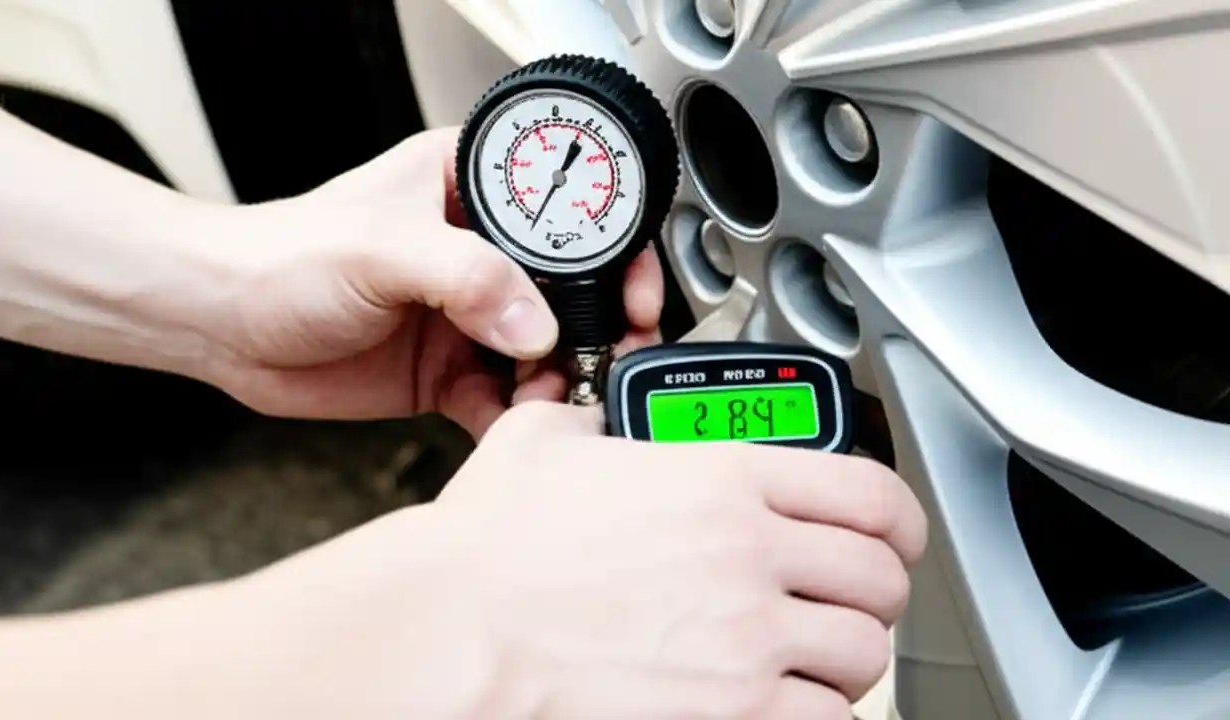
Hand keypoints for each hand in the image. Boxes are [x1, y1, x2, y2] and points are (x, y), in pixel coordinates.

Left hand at [194, 128, 663, 436]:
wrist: (221, 326)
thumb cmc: (280, 256)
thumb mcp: (380, 247)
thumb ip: (468, 278)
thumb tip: (539, 325)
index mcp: (471, 189)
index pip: (568, 212)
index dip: (613, 251)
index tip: (633, 293)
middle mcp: (477, 252)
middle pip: (570, 290)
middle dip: (598, 329)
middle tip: (610, 358)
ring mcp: (466, 314)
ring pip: (546, 350)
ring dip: (559, 379)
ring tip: (553, 397)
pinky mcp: (448, 369)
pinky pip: (504, 398)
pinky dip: (517, 416)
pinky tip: (515, 423)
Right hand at [217, 402, 926, 718]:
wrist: (451, 634)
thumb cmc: (487, 550)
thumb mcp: (544, 443)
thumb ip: (591, 419)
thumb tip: (592, 419)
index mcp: (722, 479)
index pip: (870, 492)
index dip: (898, 517)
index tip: (892, 532)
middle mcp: (748, 555)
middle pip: (880, 579)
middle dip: (873, 592)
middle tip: (846, 596)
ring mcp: (744, 640)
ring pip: (863, 656)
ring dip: (845, 656)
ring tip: (812, 655)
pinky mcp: (729, 714)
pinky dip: (813, 713)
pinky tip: (777, 701)